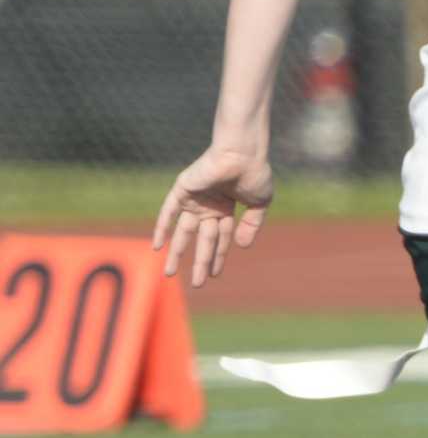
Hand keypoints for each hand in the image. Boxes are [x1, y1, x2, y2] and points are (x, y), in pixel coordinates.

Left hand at [152, 146, 274, 287]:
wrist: (242, 153)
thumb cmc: (254, 173)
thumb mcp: (259, 203)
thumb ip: (251, 224)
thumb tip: (241, 247)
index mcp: (225, 208)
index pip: (220, 238)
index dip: (217, 256)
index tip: (214, 275)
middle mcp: (208, 206)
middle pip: (202, 240)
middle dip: (200, 262)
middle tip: (196, 284)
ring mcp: (194, 199)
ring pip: (184, 232)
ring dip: (177, 252)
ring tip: (169, 273)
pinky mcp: (182, 190)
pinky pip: (168, 212)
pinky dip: (162, 228)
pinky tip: (157, 246)